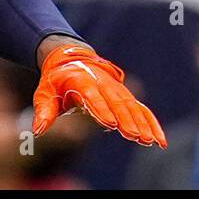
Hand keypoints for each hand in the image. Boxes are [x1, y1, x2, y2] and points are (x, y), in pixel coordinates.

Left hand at [33, 44, 166, 147]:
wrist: (70, 58)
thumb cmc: (55, 80)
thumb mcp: (45, 92)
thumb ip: (44, 112)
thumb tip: (37, 131)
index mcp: (80, 80)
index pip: (91, 95)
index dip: (101, 109)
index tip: (110, 123)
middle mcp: (101, 83)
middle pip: (116, 102)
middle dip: (127, 119)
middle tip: (136, 136)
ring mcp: (116, 89)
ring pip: (132, 106)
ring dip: (142, 124)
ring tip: (149, 140)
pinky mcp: (125, 95)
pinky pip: (141, 109)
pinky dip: (152, 123)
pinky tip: (160, 140)